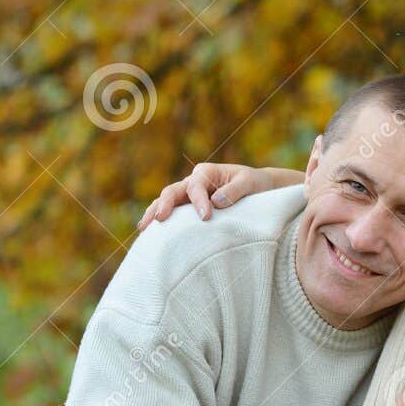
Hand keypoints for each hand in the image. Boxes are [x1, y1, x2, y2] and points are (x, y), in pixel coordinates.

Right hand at [136, 163, 300, 228]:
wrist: (260, 190)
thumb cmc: (256, 184)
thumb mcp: (250, 183)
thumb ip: (235, 191)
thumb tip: (215, 202)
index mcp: (207, 172)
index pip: (196, 186)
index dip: (198, 201)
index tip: (206, 217)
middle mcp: (194, 181)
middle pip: (173, 191)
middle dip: (164, 204)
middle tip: (160, 219)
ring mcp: (189, 196)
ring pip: (166, 202)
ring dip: (155, 213)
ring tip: (144, 227)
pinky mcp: (189, 209)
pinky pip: (172, 214)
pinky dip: (160, 221)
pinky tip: (150, 233)